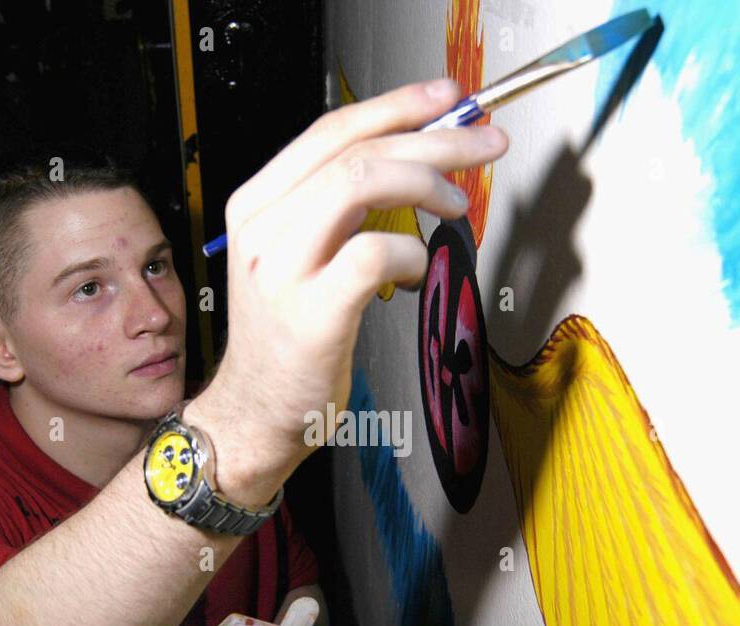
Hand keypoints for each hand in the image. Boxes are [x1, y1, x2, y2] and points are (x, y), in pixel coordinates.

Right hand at [200, 78, 508, 488]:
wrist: (254, 412)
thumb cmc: (288, 340)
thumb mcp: (298, 256)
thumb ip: (337, 208)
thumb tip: (412, 160)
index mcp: (258, 203)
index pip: (332, 130)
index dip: (398, 107)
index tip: (450, 98)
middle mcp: (264, 227)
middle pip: (357, 151)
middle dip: (435, 139)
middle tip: (485, 146)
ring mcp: (283, 269)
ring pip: (362, 184)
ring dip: (427, 184)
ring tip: (457, 207)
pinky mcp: (312, 313)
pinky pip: (375, 254)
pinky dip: (412, 252)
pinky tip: (418, 268)